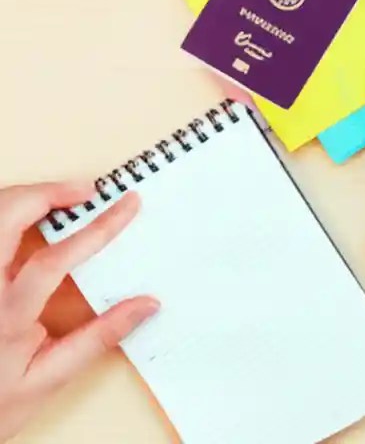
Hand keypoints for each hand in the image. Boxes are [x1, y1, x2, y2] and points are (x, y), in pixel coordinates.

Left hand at [0, 183, 158, 441]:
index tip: (126, 206)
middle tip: (86, 190)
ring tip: (62, 197)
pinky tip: (27, 216)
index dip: (95, 227)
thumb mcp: (50, 378)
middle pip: (5, 218)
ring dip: (24, 198)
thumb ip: (99, 338)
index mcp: (8, 316)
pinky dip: (7, 213)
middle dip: (48, 193)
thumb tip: (145, 306)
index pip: (54, 258)